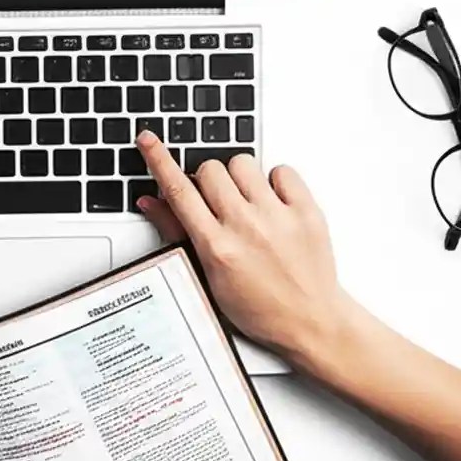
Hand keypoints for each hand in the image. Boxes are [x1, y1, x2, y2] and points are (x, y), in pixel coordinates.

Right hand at [133, 132, 353, 368]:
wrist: (311, 320)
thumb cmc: (260, 307)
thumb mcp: (208, 276)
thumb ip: (177, 233)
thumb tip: (151, 201)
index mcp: (216, 246)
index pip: (178, 191)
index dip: (159, 160)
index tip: (149, 140)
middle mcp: (245, 227)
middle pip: (210, 170)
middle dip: (207, 180)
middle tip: (218, 202)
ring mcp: (278, 217)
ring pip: (243, 163)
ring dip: (239, 177)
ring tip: (248, 203)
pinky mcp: (306, 211)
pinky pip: (282, 170)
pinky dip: (275, 182)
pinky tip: (274, 204)